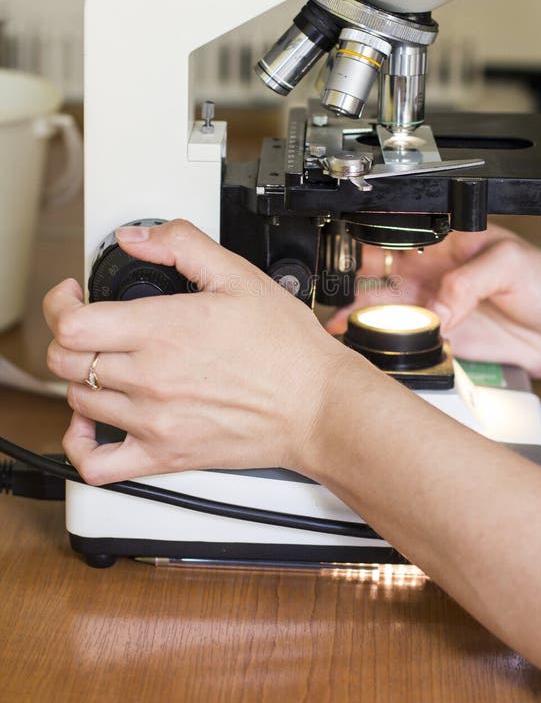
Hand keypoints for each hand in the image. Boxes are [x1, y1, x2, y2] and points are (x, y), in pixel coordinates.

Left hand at [44, 220, 347, 484]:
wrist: (316, 405)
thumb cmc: (286, 348)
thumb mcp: (238, 275)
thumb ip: (180, 245)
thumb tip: (136, 237)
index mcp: (163, 330)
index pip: (72, 324)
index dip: (62, 304)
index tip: (74, 297)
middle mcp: (150, 378)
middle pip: (67, 360)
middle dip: (70, 336)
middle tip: (90, 326)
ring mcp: (153, 421)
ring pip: (78, 401)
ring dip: (84, 378)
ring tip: (108, 365)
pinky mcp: (165, 456)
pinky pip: (97, 464)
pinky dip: (79, 446)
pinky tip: (90, 427)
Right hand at [327, 223, 540, 378]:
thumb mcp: (510, 264)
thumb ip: (467, 281)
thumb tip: (434, 309)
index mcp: (443, 239)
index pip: (396, 231)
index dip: (370, 240)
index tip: (357, 256)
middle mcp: (429, 268)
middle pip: (375, 268)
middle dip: (352, 278)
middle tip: (343, 293)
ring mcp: (428, 302)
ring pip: (378, 305)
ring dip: (356, 314)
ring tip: (339, 324)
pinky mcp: (432, 334)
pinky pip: (397, 336)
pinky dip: (375, 340)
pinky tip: (358, 341)